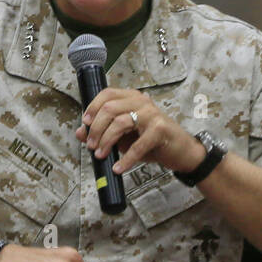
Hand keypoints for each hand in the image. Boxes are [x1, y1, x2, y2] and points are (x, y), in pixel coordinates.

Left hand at [74, 88, 201, 176]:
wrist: (181, 151)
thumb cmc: (152, 141)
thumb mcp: (124, 136)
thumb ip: (104, 132)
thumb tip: (81, 133)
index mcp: (132, 98)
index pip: (106, 94)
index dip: (92, 108)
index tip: (84, 124)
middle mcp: (141, 102)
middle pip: (109, 108)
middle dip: (96, 129)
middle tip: (91, 146)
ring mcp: (151, 114)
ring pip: (120, 123)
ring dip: (106, 141)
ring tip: (101, 155)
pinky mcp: (160, 129)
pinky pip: (137, 145)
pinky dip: (126, 158)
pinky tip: (118, 167)